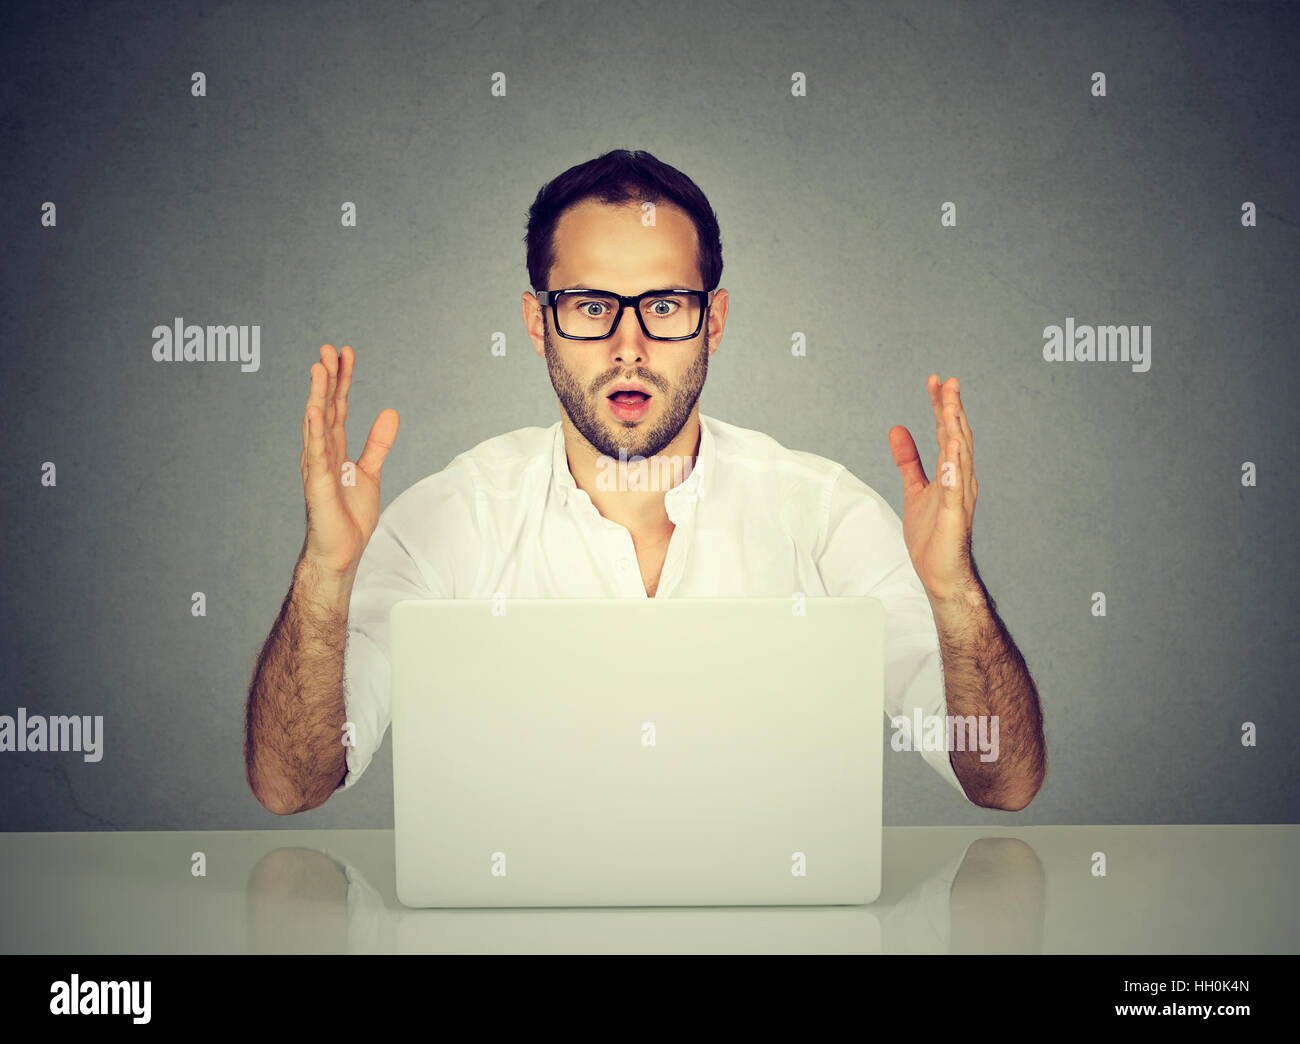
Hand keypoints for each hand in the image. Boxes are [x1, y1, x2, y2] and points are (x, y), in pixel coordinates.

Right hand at [300, 344, 398, 575]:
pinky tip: (314, 410)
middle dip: (327, 378)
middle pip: (324, 407)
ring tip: (319, 368)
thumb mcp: (370, 472)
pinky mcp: (318, 485)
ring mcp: (317, 467)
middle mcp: (321, 453)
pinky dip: (315, 431)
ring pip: (316, 424)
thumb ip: (378, 443)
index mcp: (333, 448)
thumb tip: (390, 412)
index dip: (341, 380)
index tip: (345, 354)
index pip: (337, 406)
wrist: (342, 551)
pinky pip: (317, 454)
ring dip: (317, 395)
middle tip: (329, 348)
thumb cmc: (348, 516)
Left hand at [888, 374, 978, 604]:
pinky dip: (955, 467)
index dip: (941, 406)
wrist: (940, 573)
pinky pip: (955, 488)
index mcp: (952, 472)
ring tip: (950, 405)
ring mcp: (959, 497)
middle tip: (947, 382)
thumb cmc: (932, 534)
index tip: (935, 381)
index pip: (946, 432)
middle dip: (952, 409)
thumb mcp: (914, 488)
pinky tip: (953, 448)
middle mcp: (961, 479)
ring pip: (960, 457)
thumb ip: (908, 460)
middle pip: (957, 437)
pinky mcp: (953, 515)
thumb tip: (897, 429)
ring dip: (955, 430)